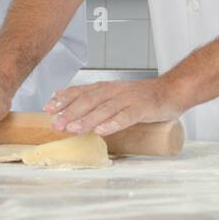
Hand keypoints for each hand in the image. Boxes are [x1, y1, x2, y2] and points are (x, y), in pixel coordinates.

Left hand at [43, 76, 184, 136]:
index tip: (47, 108)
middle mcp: (115, 91)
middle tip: (56, 124)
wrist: (171, 91)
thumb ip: (99, 101)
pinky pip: (125, 117)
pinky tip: (102, 131)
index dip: (64, 99)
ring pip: (104, 109)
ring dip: (87, 119)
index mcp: (107, 88)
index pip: (81, 91)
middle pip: (89, 100)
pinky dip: (112, 124)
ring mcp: (128, 100)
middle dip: (70, 112)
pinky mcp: (141, 109)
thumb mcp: (117, 95)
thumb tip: (74, 111)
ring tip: (73, 130)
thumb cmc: (142, 97)